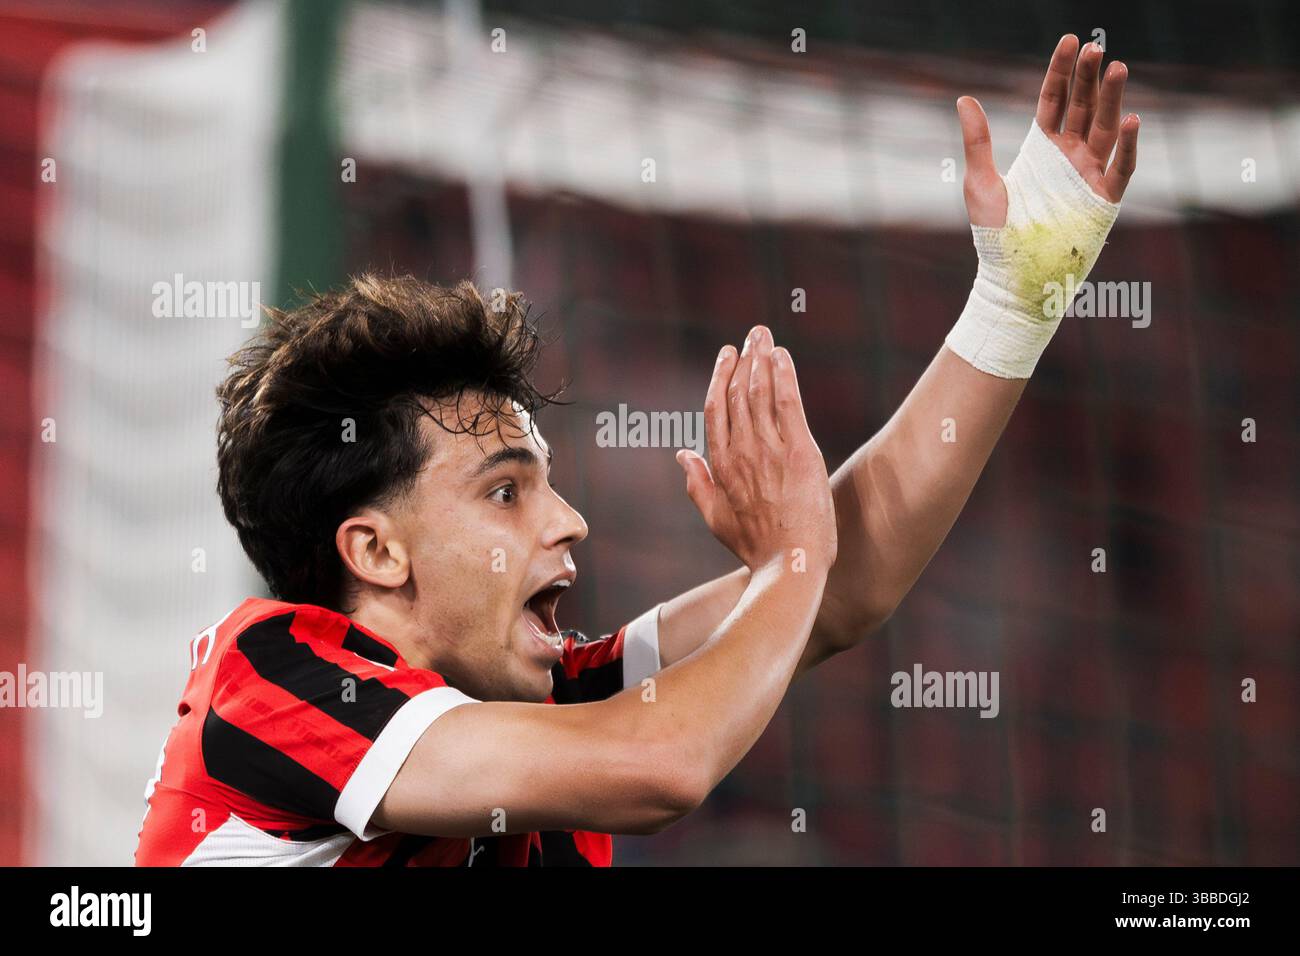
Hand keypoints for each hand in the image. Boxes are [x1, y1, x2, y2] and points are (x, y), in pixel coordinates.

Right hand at [677, 326, 836, 573]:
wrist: (789, 564)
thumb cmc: (755, 547)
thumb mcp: (715, 518)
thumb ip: (697, 483)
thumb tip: (681, 455)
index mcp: (720, 464)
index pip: (716, 408)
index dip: (720, 377)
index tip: (727, 356)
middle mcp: (742, 451)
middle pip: (738, 393)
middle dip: (744, 359)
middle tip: (751, 336)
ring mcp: (770, 450)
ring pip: (761, 393)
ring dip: (762, 359)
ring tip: (764, 336)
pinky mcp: (800, 452)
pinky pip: (789, 404)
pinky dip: (784, 376)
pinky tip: (783, 356)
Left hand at [957, 34, 1138, 225]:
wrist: (1011, 274)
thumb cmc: (994, 232)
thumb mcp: (980, 181)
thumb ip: (978, 140)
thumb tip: (963, 99)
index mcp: (1042, 147)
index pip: (1056, 100)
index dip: (1063, 71)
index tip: (1070, 40)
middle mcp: (1070, 156)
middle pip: (1084, 107)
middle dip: (1090, 77)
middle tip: (1096, 47)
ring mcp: (1088, 176)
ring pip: (1106, 129)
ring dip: (1113, 99)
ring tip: (1117, 68)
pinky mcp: (1103, 200)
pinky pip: (1121, 169)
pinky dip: (1127, 146)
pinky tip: (1129, 120)